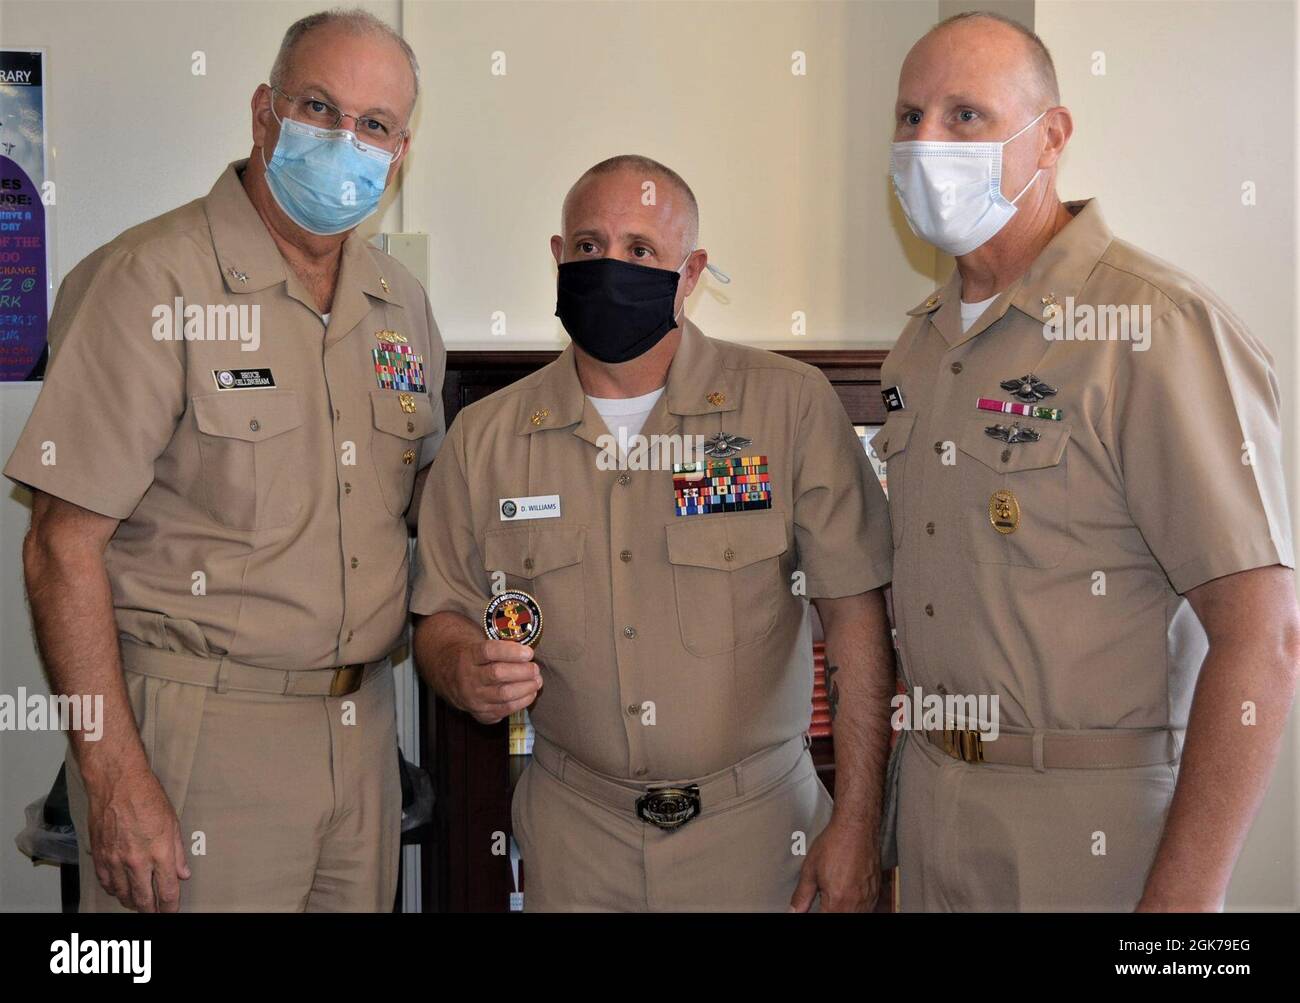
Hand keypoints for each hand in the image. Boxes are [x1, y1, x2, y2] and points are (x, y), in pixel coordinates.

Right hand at [84, 756, 189, 912]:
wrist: (117, 784)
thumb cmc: (147, 797)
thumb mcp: (173, 822)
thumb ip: (177, 852)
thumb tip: (183, 873)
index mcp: (160, 852)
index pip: (167, 890)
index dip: (170, 906)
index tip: (172, 911)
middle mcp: (137, 861)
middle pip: (143, 898)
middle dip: (151, 910)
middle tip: (155, 913)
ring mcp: (115, 860)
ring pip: (123, 894)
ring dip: (132, 902)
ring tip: (139, 903)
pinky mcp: (99, 856)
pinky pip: (106, 883)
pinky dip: (113, 890)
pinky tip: (119, 890)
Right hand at [439, 638, 541, 723]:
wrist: (449, 677)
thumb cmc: (475, 658)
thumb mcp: (480, 645)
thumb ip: (502, 648)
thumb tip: (529, 653)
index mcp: (469, 656)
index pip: (489, 651)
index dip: (512, 652)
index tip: (529, 653)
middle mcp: (468, 677)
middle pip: (498, 674)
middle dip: (523, 671)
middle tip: (535, 668)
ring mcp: (472, 698)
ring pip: (503, 695)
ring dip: (526, 688)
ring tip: (537, 681)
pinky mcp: (479, 713)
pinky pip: (504, 710)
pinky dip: (521, 703)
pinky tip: (529, 694)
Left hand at [790, 815, 879, 912]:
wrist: (856, 827)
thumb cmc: (835, 843)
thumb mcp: (810, 870)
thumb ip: (802, 895)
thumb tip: (795, 910)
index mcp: (837, 900)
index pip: (826, 919)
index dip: (818, 913)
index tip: (817, 907)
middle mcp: (855, 903)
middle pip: (841, 918)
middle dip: (830, 911)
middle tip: (825, 900)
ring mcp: (868, 898)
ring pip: (856, 915)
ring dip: (844, 910)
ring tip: (836, 897)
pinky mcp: (876, 891)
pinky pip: (868, 908)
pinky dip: (857, 907)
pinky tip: (849, 898)